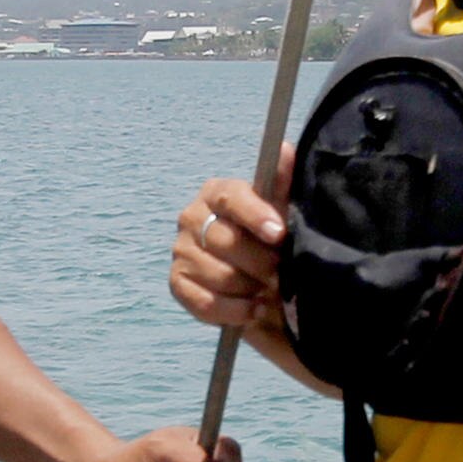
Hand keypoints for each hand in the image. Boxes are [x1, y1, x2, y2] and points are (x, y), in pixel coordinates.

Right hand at [169, 175, 286, 335]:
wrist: (259, 277)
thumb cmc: (270, 238)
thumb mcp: (282, 209)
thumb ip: (282, 183)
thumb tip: (284, 150)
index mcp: (217, 193)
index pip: (231, 198)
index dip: (255, 215)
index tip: (279, 235)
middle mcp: (191, 217)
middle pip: (224, 241)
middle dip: (260, 262)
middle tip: (282, 272)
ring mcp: (181, 251)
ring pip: (218, 275)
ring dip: (250, 287)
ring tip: (270, 290)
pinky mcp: (178, 283)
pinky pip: (204, 302)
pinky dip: (234, 311)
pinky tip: (254, 309)